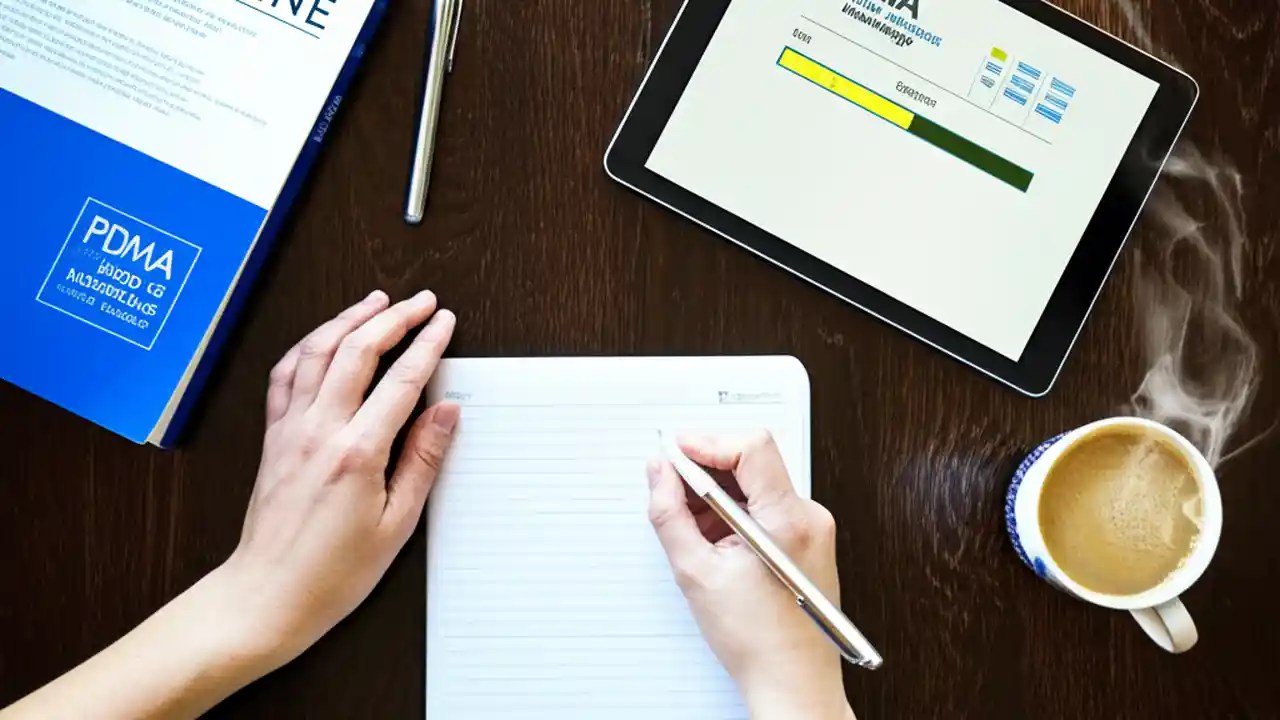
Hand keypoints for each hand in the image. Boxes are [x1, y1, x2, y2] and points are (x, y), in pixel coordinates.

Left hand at [1, 291, 460, 719]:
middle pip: (357, 351)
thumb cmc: (332, 575)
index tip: (445, 323)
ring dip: (348, 319)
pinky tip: (323, 338)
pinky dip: (306, 346)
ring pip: (316, 352)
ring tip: (375, 301)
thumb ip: (423, 460)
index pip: (401, 381)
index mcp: (357, 453)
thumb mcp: (396, 525)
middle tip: (421, 302)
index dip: (427, 344)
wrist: (265, 597)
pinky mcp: (272, 437)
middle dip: (394, 317)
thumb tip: (447, 413)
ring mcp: (289, 430)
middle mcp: (319, 431)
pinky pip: (285, 375)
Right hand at [647, 432, 854, 719]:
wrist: (792, 680)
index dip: (707, 442)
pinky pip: (765, 504)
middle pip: (752, 461)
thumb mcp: (695, 572)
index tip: (676, 450)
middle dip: (706, 467)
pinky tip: (713, 539)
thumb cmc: (755, 640)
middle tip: (671, 484)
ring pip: (755, 483)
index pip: (750, 448)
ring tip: (692, 526)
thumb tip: (660, 473)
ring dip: (717, 493)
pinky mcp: (806, 537)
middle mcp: (808, 516)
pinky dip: (733, 511)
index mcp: (787, 520)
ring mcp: (811, 526)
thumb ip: (670, 513)